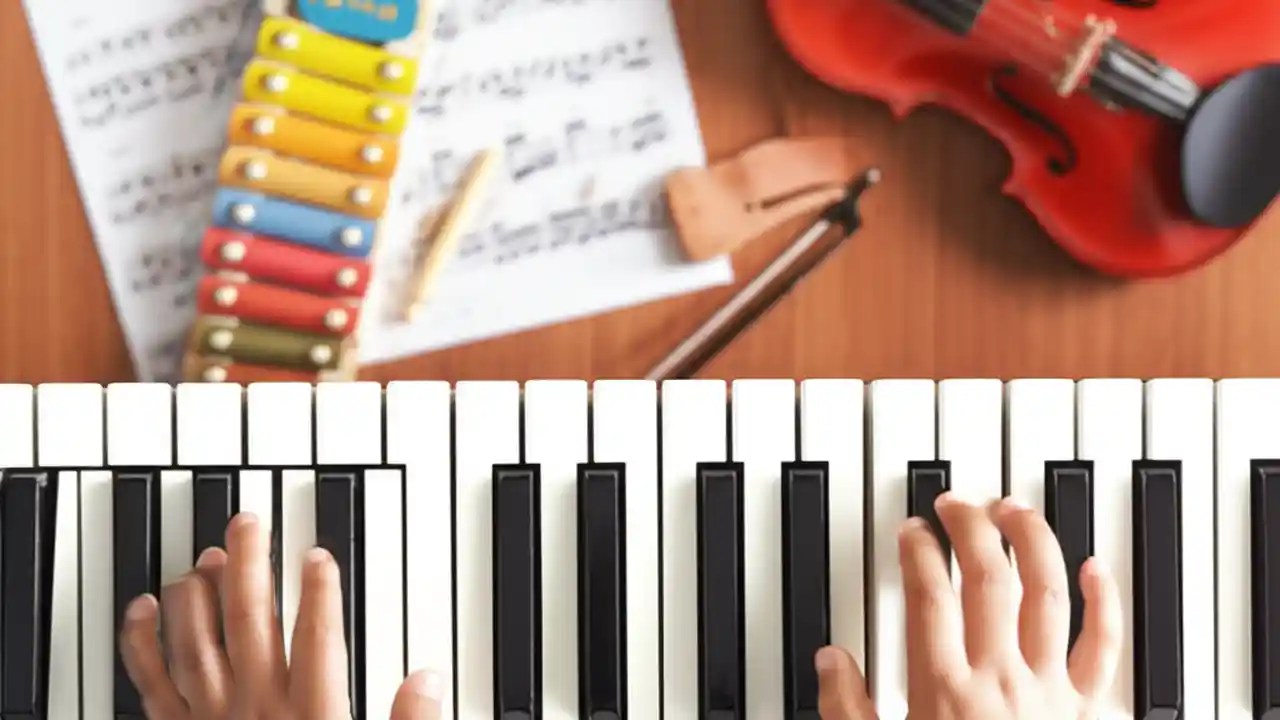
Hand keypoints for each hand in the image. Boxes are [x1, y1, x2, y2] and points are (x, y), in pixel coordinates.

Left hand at [119, 512, 441, 718]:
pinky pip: (152, 682)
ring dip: (196, 594)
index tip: (317, 555)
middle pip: (249, 623)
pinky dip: (143, 643)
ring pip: (196, 643)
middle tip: (248, 524)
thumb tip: (428, 679)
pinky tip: (144, 609)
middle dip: (248, 566)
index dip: (318, 591)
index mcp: (311, 718)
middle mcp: (255, 711)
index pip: (317, 638)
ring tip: (203, 555)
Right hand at [815, 494, 1122, 719]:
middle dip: (969, 527)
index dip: (917, 551)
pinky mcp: (1087, 710)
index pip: (928, 594)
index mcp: (942, 691)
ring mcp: (1048, 692)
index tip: (911, 533)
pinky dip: (1103, 601)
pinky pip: (1104, 647)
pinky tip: (1094, 565)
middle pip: (987, 577)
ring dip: (1031, 541)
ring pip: (1047, 594)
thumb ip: (847, 708)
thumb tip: (830, 660)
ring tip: (1013, 510)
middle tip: (955, 504)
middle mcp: (998, 680)